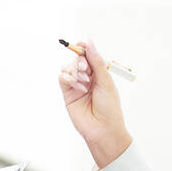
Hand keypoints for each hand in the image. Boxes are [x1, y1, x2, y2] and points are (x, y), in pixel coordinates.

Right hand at [59, 39, 131, 168]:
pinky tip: (77, 87)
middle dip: (80, 62)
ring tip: (83, 83)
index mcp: (99, 73)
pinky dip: (67, 78)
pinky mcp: (67, 93)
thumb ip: (96, 61)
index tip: (81, 45)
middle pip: (77, 60)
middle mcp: (87, 78)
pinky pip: (62, 78)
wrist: (102, 128)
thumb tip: (89, 42)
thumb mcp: (105, 81)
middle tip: (85, 70)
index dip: (84, 49)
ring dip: (74, 71)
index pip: (89, 55)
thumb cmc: (109, 107)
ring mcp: (76, 85)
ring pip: (68, 68)